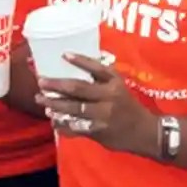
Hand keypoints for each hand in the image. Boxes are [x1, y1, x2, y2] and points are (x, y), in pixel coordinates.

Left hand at [35, 53, 154, 155]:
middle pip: (78, 88)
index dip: (79, 60)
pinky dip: (62, 124)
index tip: (63, 54)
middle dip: (56, 85)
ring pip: (73, 108)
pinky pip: (76, 127)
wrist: (145, 132)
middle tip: (41, 82)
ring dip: (54, 104)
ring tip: (41, 100)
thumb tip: (72, 63)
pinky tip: (53, 121)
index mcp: (115, 83)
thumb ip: (100, 77)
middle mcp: (109, 97)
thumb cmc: (127, 105)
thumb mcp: (119, 86)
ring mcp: (103, 116)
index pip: (96, 68)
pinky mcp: (98, 132)